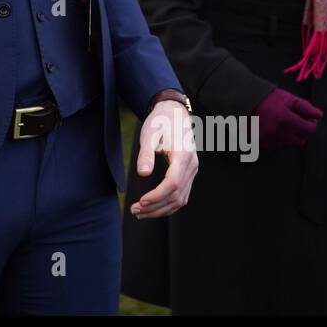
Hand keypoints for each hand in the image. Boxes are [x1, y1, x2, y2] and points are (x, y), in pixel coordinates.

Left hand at [130, 98, 197, 218]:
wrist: (173, 113)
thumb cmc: (160, 122)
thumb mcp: (149, 134)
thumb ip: (146, 154)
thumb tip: (143, 173)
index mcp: (183, 155)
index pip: (173, 183)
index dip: (157, 195)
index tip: (141, 202)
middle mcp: (191, 165)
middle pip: (177, 195)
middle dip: (156, 207)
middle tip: (134, 211)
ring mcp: (192, 171)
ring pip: (180, 199)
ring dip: (160, 209)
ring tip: (139, 213)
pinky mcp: (188, 174)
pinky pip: (181, 195)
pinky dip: (167, 204)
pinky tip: (151, 208)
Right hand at [255, 87, 322, 149]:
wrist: (243, 103)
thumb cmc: (267, 99)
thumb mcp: (288, 98)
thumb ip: (305, 107)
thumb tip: (319, 116)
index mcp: (285, 120)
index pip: (309, 130)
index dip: (311, 123)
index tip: (307, 118)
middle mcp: (278, 133)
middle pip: (301, 140)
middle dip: (303, 131)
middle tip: (298, 121)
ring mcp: (270, 140)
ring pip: (290, 144)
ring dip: (293, 136)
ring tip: (286, 124)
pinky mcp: (263, 145)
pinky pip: (279, 146)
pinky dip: (282, 139)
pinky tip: (277, 129)